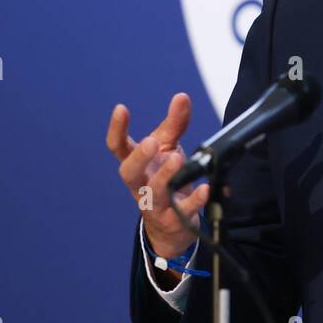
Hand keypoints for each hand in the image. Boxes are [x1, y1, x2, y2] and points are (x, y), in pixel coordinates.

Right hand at [107, 93, 211, 261]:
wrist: (171, 225)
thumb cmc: (165, 178)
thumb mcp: (168, 148)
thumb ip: (174, 123)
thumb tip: (181, 97)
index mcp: (135, 165)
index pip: (117, 148)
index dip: (116, 129)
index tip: (121, 108)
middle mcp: (140, 185)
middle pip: (129, 173)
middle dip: (139, 157)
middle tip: (151, 142)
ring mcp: (155, 204)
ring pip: (155, 192)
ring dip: (166, 176)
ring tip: (178, 159)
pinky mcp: (174, 219)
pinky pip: (183, 210)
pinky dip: (194, 200)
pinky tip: (205, 188)